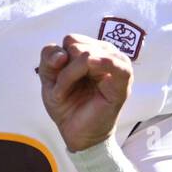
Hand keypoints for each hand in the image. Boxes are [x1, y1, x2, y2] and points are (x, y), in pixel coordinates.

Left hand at [37, 33, 132, 151]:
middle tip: (63, 90)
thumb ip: (49, 57)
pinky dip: (92, 67)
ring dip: (68, 76)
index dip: (57, 58)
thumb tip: (62, 54)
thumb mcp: (48, 78)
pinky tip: (82, 77)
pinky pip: (111, 63)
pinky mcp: (123, 81)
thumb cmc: (66, 104)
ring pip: (86, 54)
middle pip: (76, 45)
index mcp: (91, 50)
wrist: (77, 132)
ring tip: (66, 92)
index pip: (71, 39)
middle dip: (62, 69)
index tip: (57, 79)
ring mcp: (116, 65)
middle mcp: (106, 53)